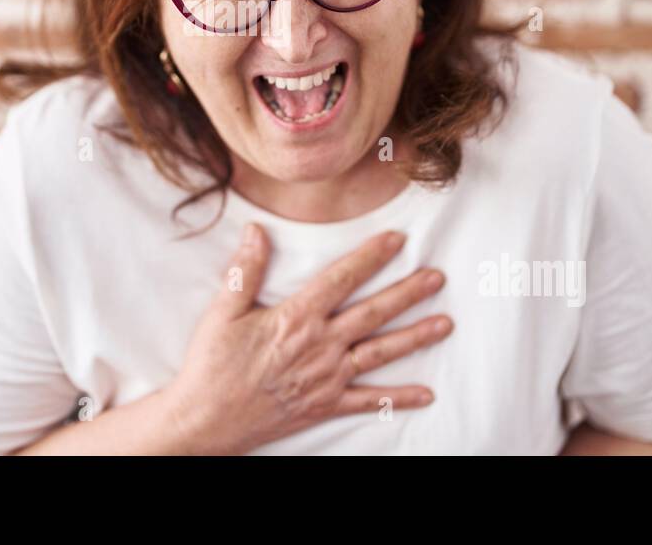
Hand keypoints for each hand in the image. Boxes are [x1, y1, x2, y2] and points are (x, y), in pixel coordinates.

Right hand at [163, 222, 452, 454]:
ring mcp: (326, 378)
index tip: (397, 239)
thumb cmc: (211, 366)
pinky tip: (425, 394)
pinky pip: (369, 401)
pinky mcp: (325, 405)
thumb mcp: (222, 312)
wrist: (205, 421)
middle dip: (407, 293)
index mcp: (296, 318)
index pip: (342, 279)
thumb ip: (244, 270)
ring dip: (415, 337)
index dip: (371, 257)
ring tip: (445, 324)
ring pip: (380, 353)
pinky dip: (398, 397)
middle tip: (437, 277)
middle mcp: (319, 346)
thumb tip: (256, 231)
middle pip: (372, 313)